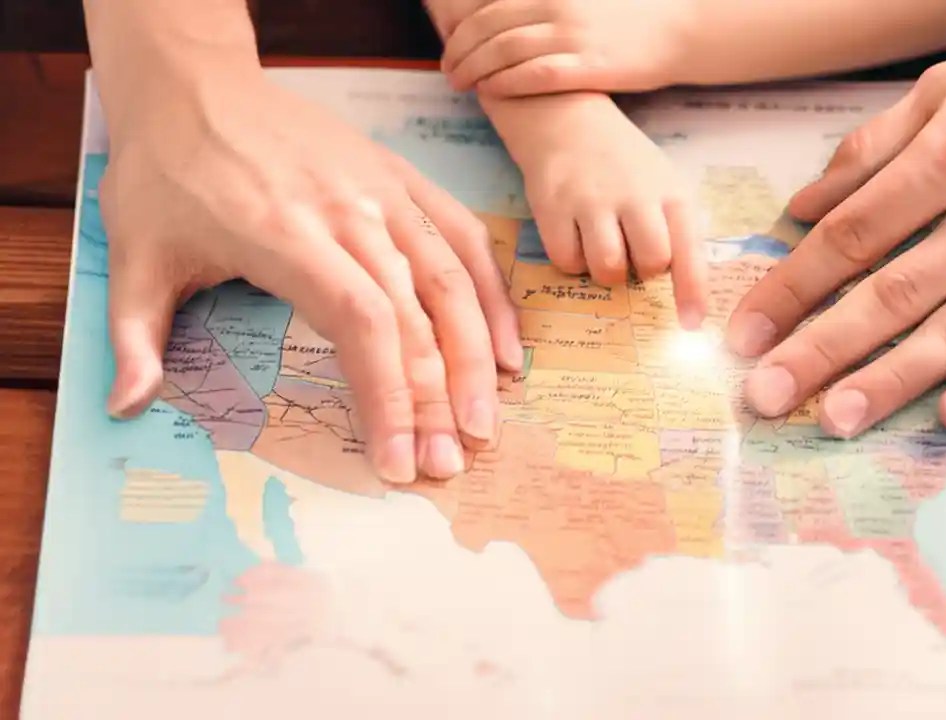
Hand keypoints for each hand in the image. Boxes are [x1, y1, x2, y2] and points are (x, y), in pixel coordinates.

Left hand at [101, 67, 523, 481]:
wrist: (195, 83)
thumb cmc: (166, 171)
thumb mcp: (135, 253)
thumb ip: (135, 336)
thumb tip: (124, 407)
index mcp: (285, 233)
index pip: (361, 322)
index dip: (389, 394)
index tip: (396, 458)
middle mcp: (350, 210)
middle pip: (415, 311)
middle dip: (439, 395)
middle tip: (450, 461)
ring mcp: (385, 190)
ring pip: (452, 278)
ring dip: (478, 354)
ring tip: (486, 419)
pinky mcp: (403, 178)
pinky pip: (466, 237)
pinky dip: (495, 294)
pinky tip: (506, 350)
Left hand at [439, 0, 692, 95]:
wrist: (679, 29)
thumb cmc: (628, 15)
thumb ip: (544, 4)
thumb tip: (512, 16)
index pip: (490, 2)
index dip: (462, 22)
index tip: (449, 39)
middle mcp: (558, 5)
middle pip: (489, 25)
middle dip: (460, 47)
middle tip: (447, 67)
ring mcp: (573, 35)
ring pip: (504, 50)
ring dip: (474, 67)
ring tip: (459, 82)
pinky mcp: (590, 65)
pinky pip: (535, 74)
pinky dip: (505, 81)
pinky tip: (490, 91)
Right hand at [502, 94, 707, 327]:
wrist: (567, 117)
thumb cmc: (623, 162)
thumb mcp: (662, 183)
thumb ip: (676, 229)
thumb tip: (687, 291)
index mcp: (670, 191)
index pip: (689, 249)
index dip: (693, 292)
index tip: (692, 324)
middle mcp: (635, 195)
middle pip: (651, 263)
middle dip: (643, 272)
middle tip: (633, 253)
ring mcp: (591, 199)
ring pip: (608, 268)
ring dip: (608, 271)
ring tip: (603, 246)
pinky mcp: (552, 205)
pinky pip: (567, 261)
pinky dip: (572, 261)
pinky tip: (575, 238)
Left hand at [726, 24, 945, 436]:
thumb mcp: (945, 88)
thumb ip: (868, 150)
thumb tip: (799, 209)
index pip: (853, 235)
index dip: (792, 288)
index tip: (746, 334)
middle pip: (895, 291)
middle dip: (822, 349)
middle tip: (768, 397)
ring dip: (894, 379)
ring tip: (835, 420)